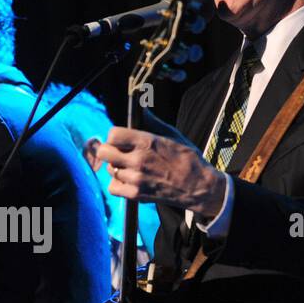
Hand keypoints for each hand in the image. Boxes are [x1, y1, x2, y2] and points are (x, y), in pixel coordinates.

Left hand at [96, 127, 225, 218]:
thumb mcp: (172, 134)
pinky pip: (112, 187)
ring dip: (116, 167)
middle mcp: (138, 160)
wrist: (199, 187)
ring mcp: (136, 178)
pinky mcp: (136, 194)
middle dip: (109, 150)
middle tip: (119, 152)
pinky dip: (118, 184)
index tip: (121, 139)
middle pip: (104, 152)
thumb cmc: (188, 159)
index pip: (113, 134)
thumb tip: (141, 108)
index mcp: (147, 142)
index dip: (115, 136)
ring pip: (109, 169)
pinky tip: (129, 180)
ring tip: (130, 167)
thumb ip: (152, 122)